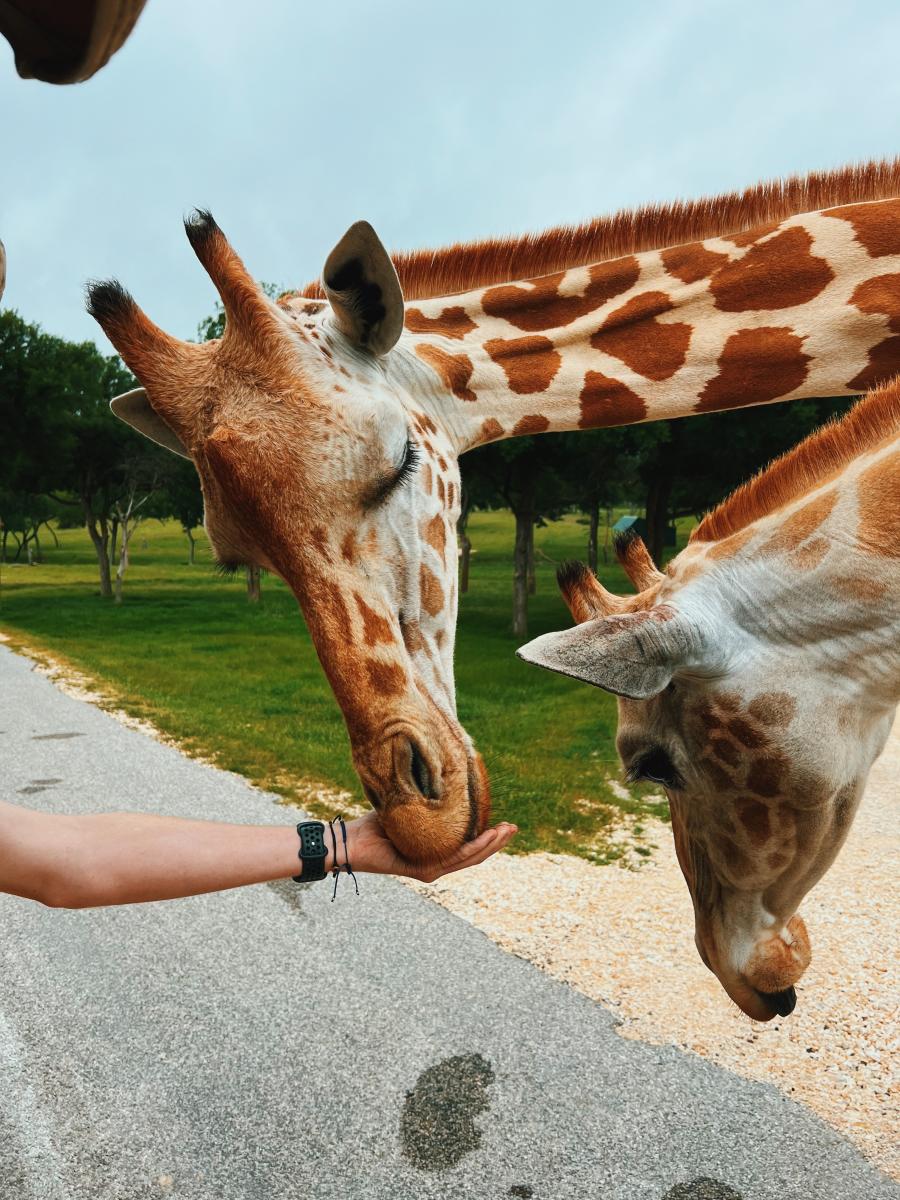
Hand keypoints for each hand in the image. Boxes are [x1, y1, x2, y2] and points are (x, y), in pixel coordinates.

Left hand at [339, 812, 517, 882]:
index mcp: (433, 849)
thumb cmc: (376, 822)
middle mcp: (434, 862)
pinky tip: (485, 838)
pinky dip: (472, 849)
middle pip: (474, 854)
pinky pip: (453, 859)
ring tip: (506, 832)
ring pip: (469, 858)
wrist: (352, 840)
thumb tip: (446, 778)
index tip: (503, 822)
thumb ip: (427, 801)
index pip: (466, 844)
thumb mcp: (408, 806)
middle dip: (496, 841)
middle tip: (513, 828)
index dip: (487, 835)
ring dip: (490, 845)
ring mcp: (429, 869)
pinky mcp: (422, 871)